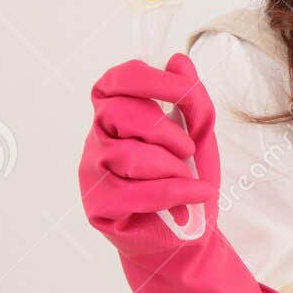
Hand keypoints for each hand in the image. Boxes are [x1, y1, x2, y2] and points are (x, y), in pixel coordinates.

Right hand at [79, 50, 292, 292]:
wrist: (189, 233)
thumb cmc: (188, 179)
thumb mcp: (199, 135)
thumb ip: (191, 100)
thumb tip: (178, 59)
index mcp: (117, 116)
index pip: (113, 82)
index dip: (146, 79)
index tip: (183, 90)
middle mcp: (97, 140)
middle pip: (119, 112)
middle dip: (165, 127)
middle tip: (187, 149)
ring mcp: (93, 174)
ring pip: (128, 153)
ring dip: (170, 165)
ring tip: (187, 178)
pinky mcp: (99, 207)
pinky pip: (138, 190)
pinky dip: (177, 191)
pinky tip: (196, 195)